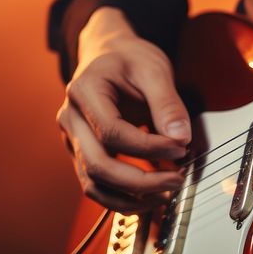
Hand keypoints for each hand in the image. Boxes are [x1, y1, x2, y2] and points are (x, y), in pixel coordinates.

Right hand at [57, 7, 189, 211]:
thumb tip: (181, 138)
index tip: (180, 148)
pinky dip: (122, 198)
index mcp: (84, 92)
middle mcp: (71, 119)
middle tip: (176, 181)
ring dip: (130, 198)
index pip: (112, 132)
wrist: (110, 55)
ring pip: (93, 183)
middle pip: (97, 164)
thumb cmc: (129, 59)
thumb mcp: (154, 69)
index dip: (149, 146)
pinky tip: (150, 197)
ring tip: (165, 196)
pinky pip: (97, 185)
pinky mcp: (83, 154)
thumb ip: (167, 103)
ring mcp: (73, 139)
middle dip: (140, 181)